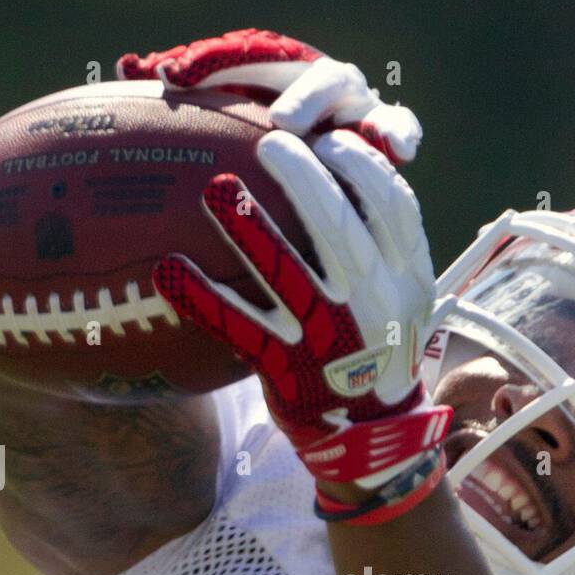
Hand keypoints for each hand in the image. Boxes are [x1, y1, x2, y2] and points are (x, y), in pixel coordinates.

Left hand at [117, 27, 421, 164]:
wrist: (331, 181)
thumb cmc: (267, 153)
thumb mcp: (227, 127)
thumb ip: (187, 99)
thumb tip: (120, 68)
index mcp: (277, 77)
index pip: (248, 58)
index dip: (218, 65)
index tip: (180, 78)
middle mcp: (320, 87)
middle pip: (316, 75)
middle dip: (302, 96)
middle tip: (281, 127)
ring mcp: (360, 108)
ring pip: (359, 96)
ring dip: (350, 116)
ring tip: (333, 143)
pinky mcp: (389, 133)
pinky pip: (401, 126)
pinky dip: (402, 132)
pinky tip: (400, 151)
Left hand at [153, 128, 448, 486]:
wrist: (372, 433)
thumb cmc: (379, 345)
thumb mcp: (404, 296)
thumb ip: (388, 242)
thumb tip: (353, 160)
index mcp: (407, 280)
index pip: (394, 208)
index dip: (363, 167)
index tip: (331, 141)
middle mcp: (372, 306)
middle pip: (341, 230)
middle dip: (306, 179)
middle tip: (270, 143)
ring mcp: (329, 339)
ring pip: (291, 277)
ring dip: (254, 232)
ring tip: (217, 189)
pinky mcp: (289, 369)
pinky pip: (241, 329)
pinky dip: (203, 301)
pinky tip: (168, 270)